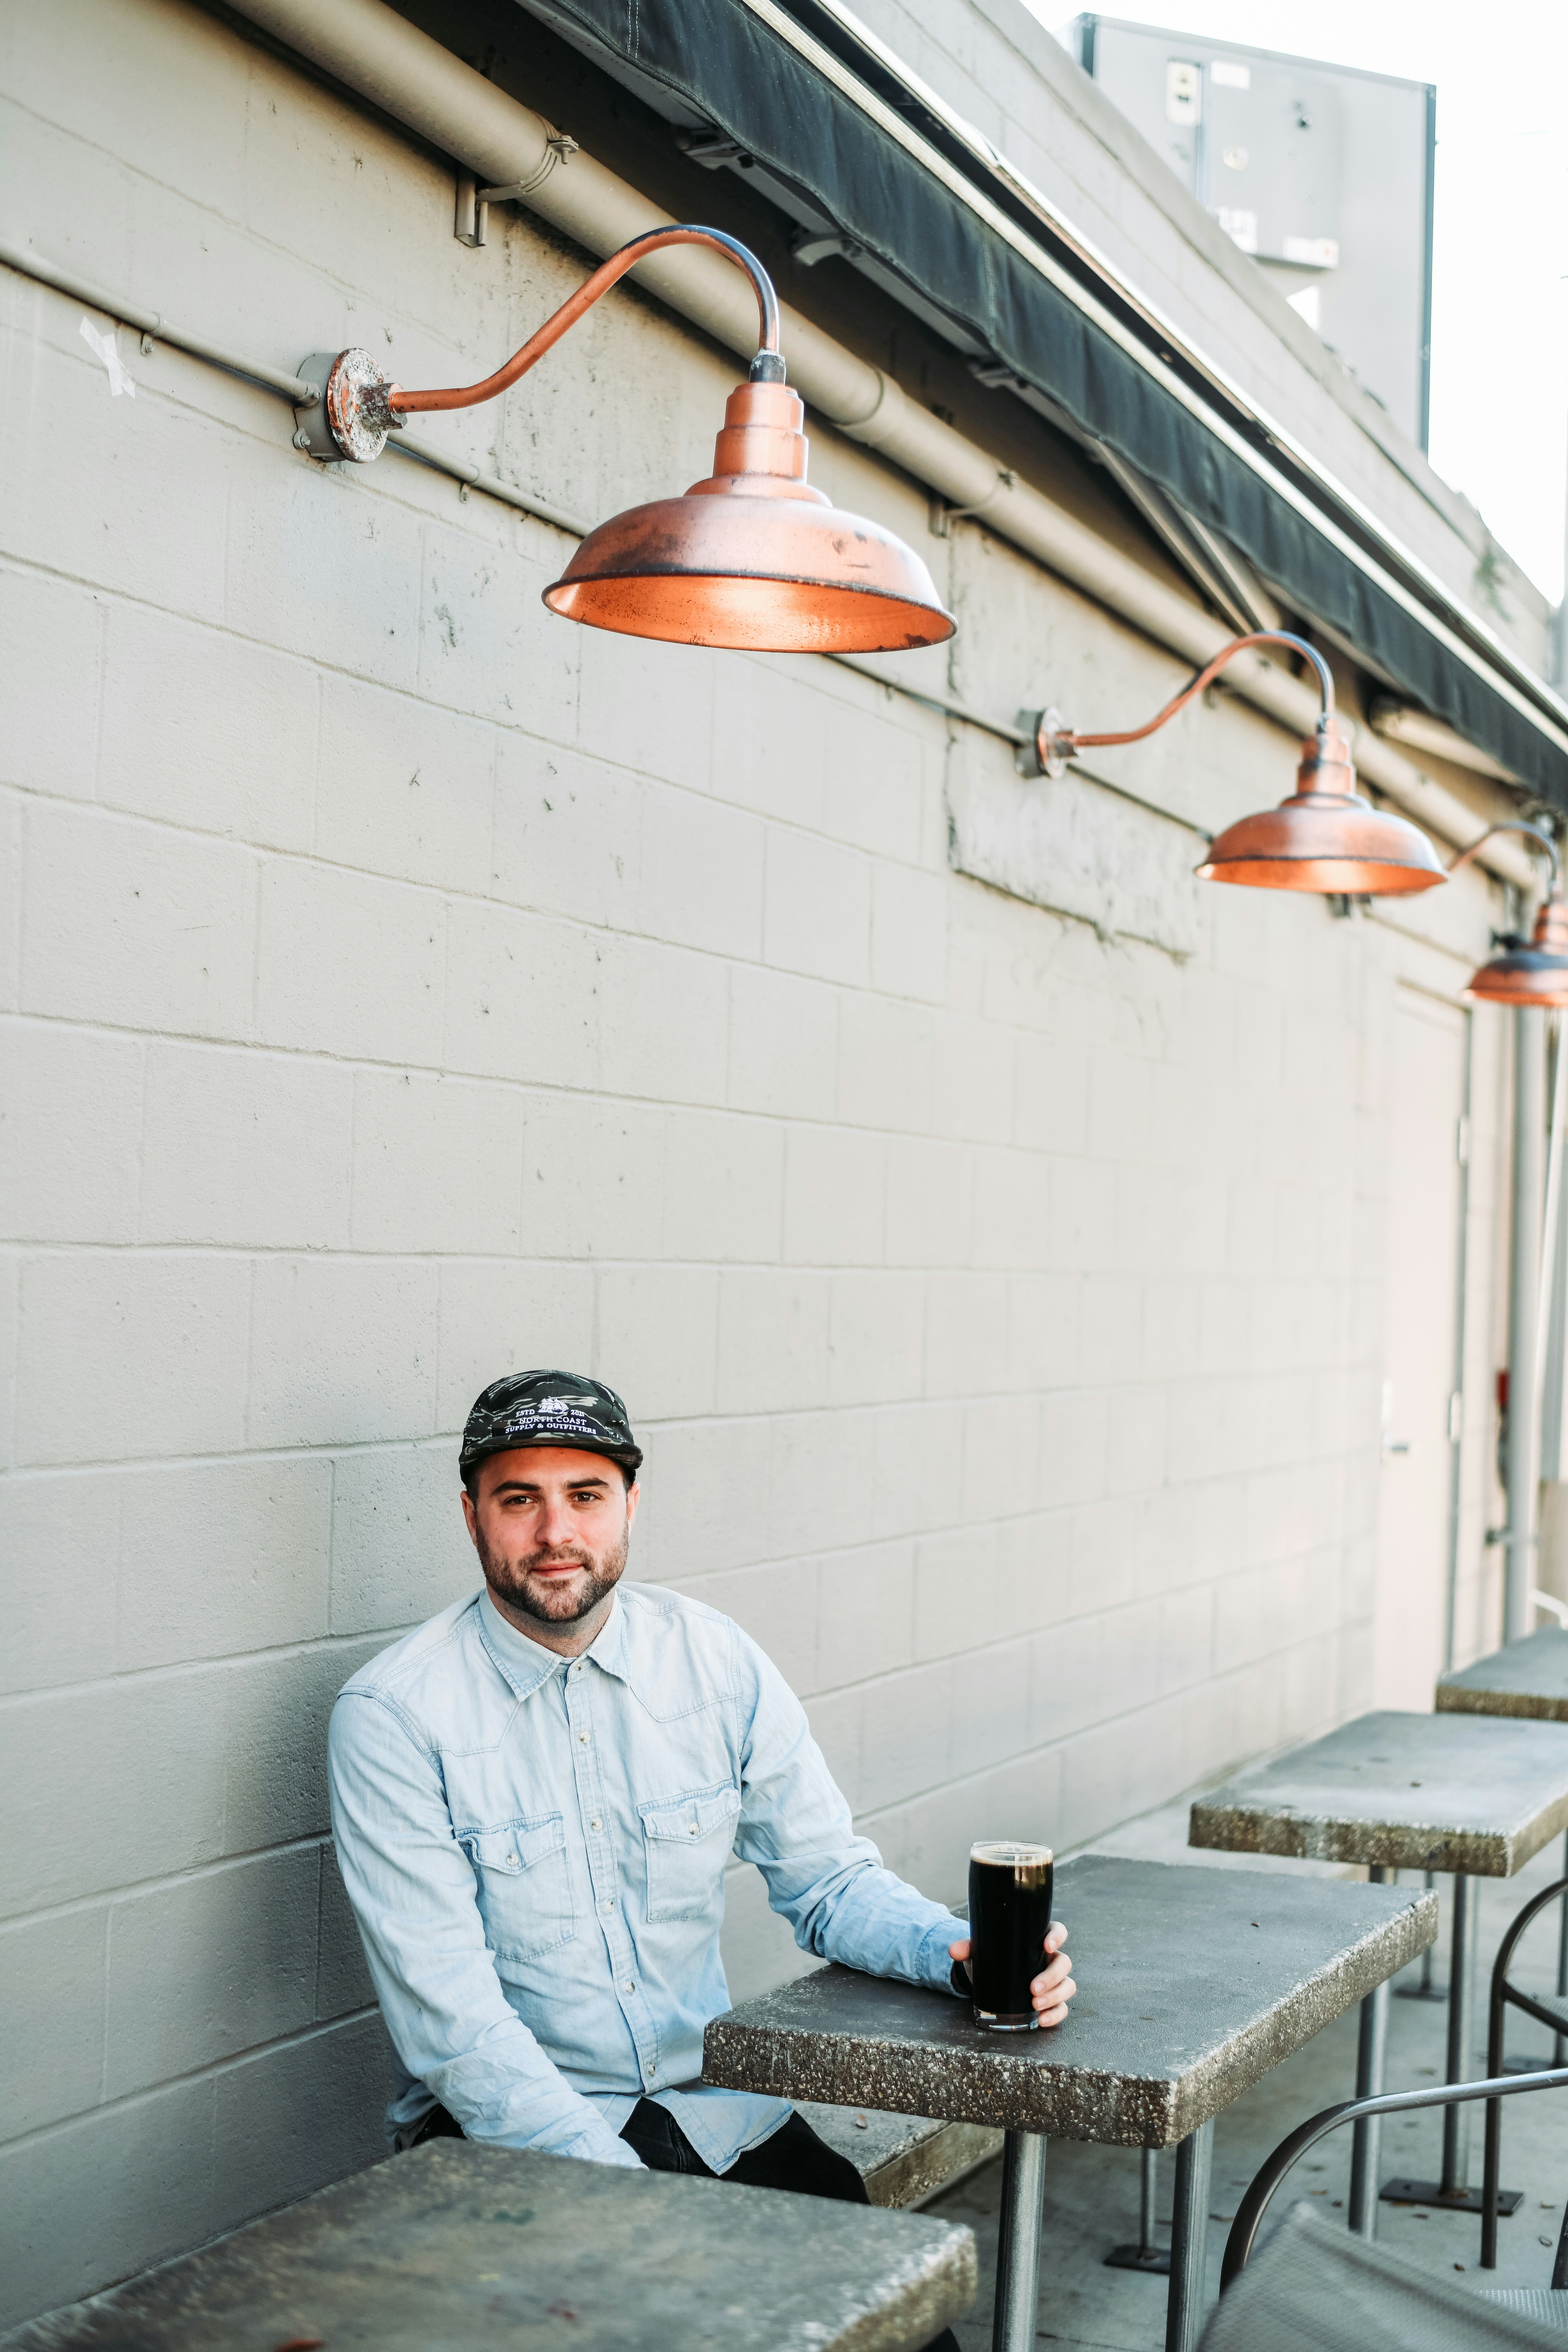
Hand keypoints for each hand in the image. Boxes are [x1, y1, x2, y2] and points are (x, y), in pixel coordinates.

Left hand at [949, 1921, 1074, 2027]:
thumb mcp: (980, 1951)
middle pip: (1064, 1963)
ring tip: (1035, 2005)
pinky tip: (1042, 2020)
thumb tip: (954, 1950)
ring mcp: (1054, 1981)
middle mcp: (1049, 1960)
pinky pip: (1062, 2008)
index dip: (1057, 1936)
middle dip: (1052, 1977)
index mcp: (1037, 1941)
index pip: (1057, 1931)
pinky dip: (1055, 2015)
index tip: (1046, 1945)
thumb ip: (968, 1947)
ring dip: (1055, 1996)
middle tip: (1033, 1988)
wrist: (990, 1978)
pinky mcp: (1051, 2001)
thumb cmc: (992, 1958)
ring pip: (1067, 1986)